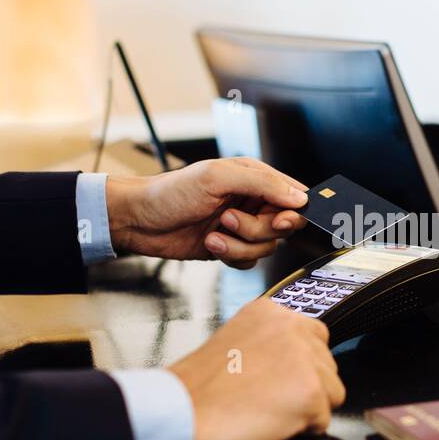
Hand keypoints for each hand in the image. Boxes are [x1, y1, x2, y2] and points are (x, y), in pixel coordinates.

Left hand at [105, 157, 306, 267]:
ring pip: (266, 247)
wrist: (139, 221)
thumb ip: (262, 183)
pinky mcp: (230, 248)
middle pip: (282, 227)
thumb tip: (299, 197)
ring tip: (213, 233)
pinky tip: (210, 244)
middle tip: (228, 220)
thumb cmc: (171, 191)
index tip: (279, 220)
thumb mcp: (218, 177)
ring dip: (238, 244)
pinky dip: (231, 256)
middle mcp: (252, 202)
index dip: (292, 212)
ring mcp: (242, 227)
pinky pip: (249, 261)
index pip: (294, 197)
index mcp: (254, 178)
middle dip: (256, 229)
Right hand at [170, 298, 345, 439]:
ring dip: (307, 407)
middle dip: (306, 385)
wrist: (182, 412)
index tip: (279, 378)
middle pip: (327, 363)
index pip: (315, 336)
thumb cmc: (198, 388)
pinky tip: (271, 422)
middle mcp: (292, 327)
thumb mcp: (234, 340)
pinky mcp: (312, 391)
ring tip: (268, 409)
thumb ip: (269, 342)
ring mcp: (305, 358)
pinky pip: (324, 418)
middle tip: (268, 398)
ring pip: (332, 391)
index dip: (300, 365)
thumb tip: (294, 359)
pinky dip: (302, 429)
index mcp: (272, 312)